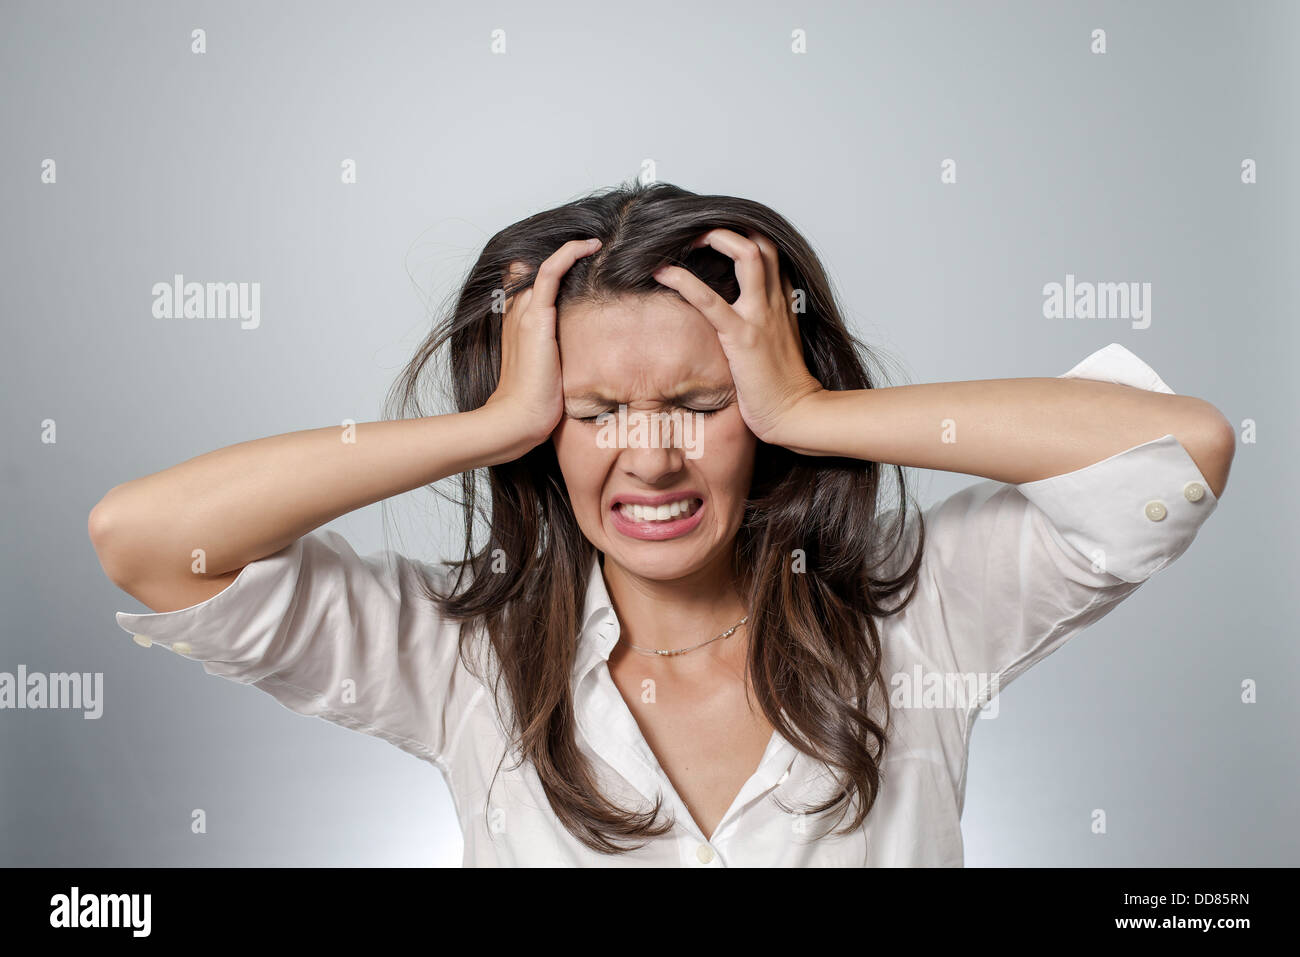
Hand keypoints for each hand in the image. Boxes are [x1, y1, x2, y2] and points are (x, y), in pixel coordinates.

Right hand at [482, 237, 601, 451]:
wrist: (517, 418)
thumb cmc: (534, 403)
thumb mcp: (547, 372)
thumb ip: (555, 354)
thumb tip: (573, 349)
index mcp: (516, 323)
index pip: (528, 281)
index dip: (552, 267)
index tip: (582, 260)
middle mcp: (516, 312)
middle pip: (535, 269)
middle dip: (566, 256)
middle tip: (597, 246)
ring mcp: (524, 312)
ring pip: (545, 265)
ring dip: (572, 250)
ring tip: (597, 242)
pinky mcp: (536, 317)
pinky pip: (551, 270)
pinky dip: (570, 253)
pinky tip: (590, 245)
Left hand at [651, 228, 823, 444]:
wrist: (796, 414)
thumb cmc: (782, 387)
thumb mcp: (777, 344)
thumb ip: (764, 323)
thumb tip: (738, 316)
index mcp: (783, 301)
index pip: (768, 251)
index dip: (741, 235)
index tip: (712, 237)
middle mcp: (776, 301)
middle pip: (762, 241)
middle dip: (728, 228)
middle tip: (696, 234)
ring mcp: (760, 316)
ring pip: (747, 254)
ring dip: (714, 238)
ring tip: (682, 238)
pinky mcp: (742, 337)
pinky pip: (710, 299)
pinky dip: (682, 280)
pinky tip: (662, 272)